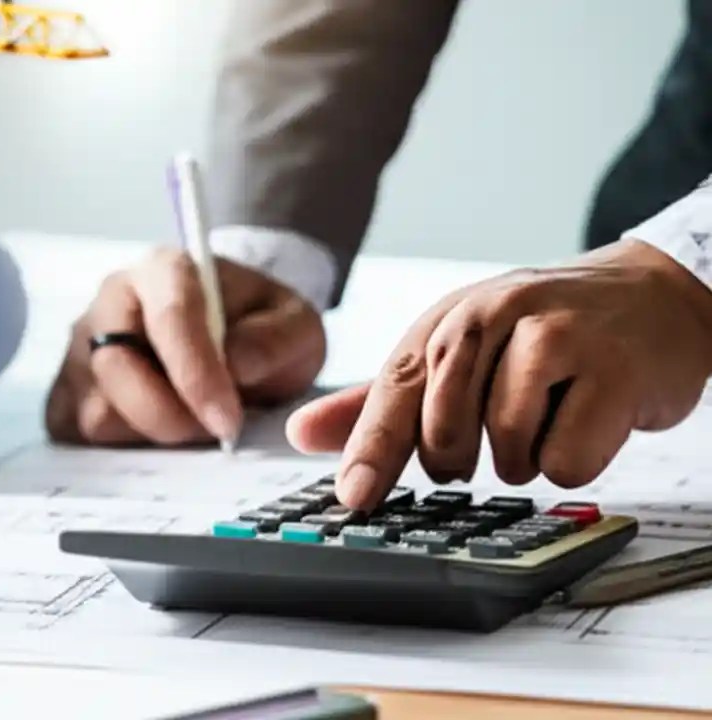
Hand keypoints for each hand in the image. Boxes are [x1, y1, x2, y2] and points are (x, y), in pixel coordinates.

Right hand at [45, 248, 325, 445]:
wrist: (232, 336)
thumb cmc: (258, 327)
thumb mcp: (294, 324)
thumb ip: (276, 338)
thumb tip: (238, 365)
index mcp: (164, 271)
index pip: (169, 317)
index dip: (196, 375)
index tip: (227, 421)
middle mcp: (109, 304)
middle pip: (116, 368)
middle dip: (170, 416)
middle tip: (213, 433)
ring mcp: (79, 351)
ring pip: (95, 411)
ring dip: (148, 437)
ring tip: (190, 430)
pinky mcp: (66, 395)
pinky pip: (77, 435)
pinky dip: (120, 450)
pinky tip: (157, 440)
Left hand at [286, 239, 711, 509]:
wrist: (653, 296)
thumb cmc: (544, 331)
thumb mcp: (457, 350)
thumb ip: (381, 398)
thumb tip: (302, 433)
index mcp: (448, 319)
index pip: (394, 390)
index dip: (370, 449)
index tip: (352, 498)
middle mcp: (494, 318)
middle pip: (444, 430)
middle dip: (456, 459)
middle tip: (482, 442)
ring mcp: (556, 339)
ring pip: (506, 449)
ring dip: (521, 459)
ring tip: (545, 418)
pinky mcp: (613, 371)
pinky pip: (567, 460)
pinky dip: (573, 459)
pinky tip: (586, 421)